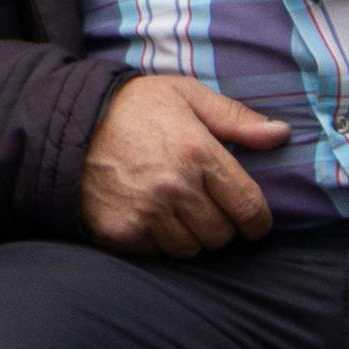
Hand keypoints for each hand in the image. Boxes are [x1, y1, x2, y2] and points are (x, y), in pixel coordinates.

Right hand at [81, 71, 288, 254]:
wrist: (67, 123)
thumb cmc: (133, 107)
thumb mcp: (186, 95)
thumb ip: (235, 118)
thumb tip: (281, 134)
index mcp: (198, 153)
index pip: (248, 207)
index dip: (257, 221)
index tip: (252, 222)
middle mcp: (175, 187)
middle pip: (221, 235)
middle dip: (220, 225)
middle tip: (205, 208)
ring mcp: (146, 213)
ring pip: (190, 248)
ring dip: (189, 236)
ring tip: (175, 211)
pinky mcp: (121, 232)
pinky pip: (157, 253)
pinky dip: (157, 240)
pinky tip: (148, 216)